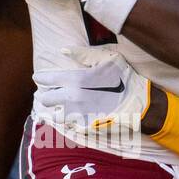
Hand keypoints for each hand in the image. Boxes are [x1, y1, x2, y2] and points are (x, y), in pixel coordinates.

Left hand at [35, 44, 150, 146]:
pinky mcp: (84, 127)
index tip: (39, 78)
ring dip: (52, 110)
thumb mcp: (107, 59)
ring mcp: (77, 115)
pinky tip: (71, 117)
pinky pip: (67, 126)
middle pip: (44, 100)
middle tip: (48, 93)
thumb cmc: (124, 79)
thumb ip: (83, 54)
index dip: (40, 78)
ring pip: (52, 116)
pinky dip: (66, 121)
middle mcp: (71, 98)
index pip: (46, 80)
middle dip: (44, 95)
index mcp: (75, 80)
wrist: (139, 105)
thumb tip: (63, 50)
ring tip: (55, 106)